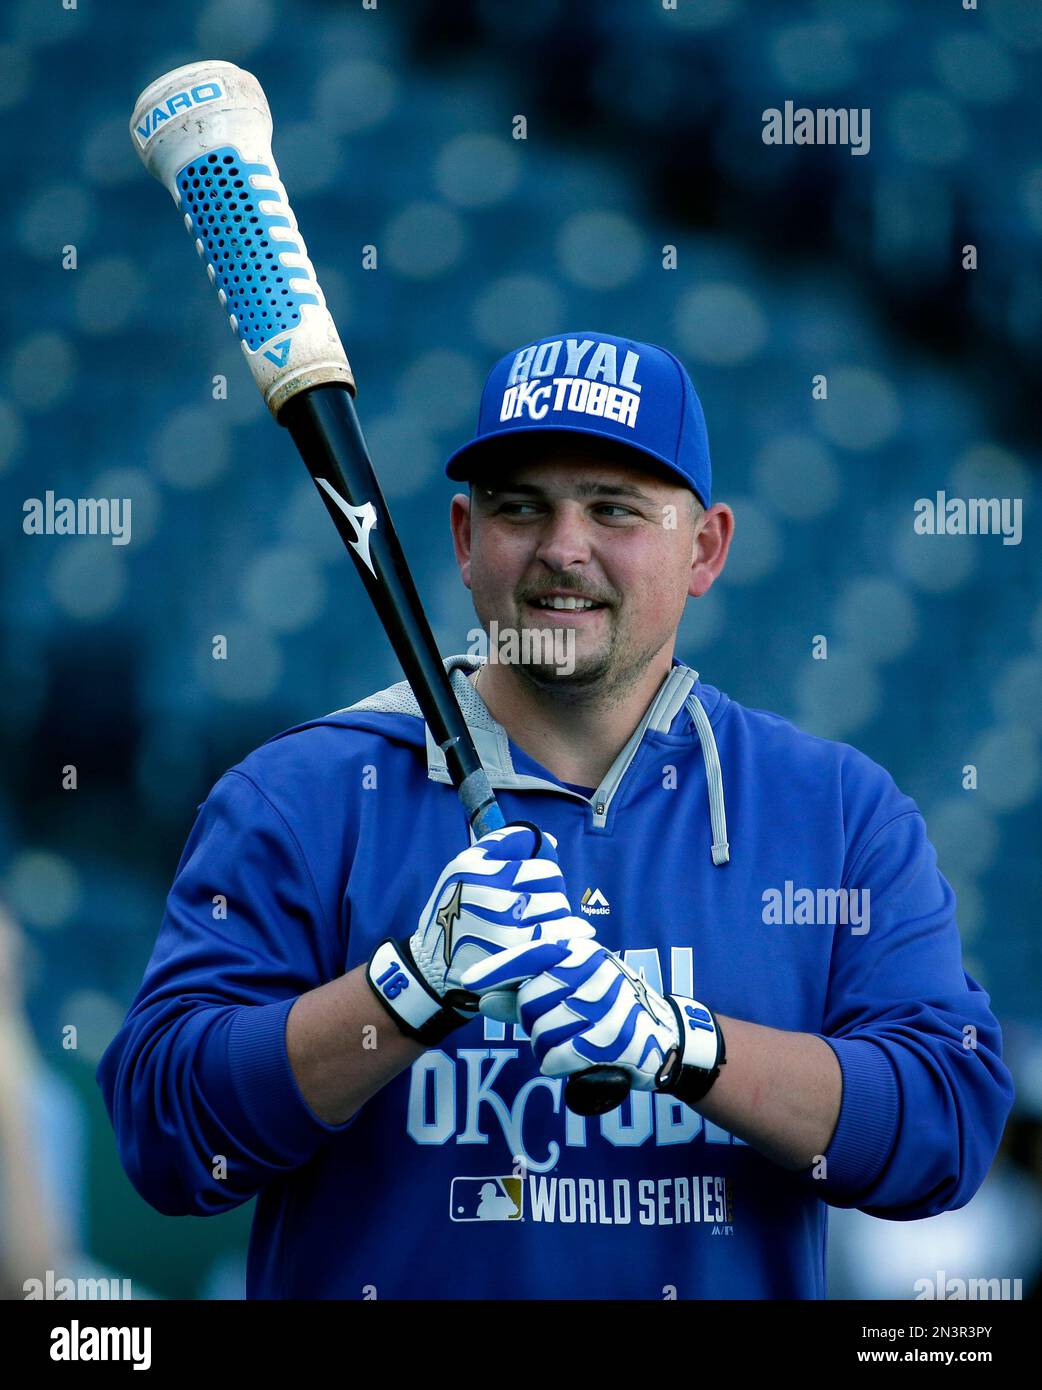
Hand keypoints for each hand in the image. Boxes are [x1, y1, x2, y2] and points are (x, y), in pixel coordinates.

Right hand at [366, 822, 591, 1042]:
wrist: (433, 964)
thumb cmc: (453, 910)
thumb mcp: (464, 868)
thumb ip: (504, 844)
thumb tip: (550, 840)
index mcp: (478, 868)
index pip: (539, 859)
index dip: (540, 871)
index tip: (531, 883)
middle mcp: (492, 892)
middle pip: (553, 881)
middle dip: (550, 891)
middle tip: (536, 905)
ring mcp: (507, 923)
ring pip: (558, 906)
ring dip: (556, 913)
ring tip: (540, 922)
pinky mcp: (517, 951)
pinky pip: (559, 932)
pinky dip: (566, 932)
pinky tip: (560, 935)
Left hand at [465, 936, 723, 1095]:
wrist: (664, 1038)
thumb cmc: (608, 1009)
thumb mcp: (571, 990)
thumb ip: (526, 993)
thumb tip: (483, 1000)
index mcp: (581, 952)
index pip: (530, 956)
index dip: (496, 970)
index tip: (468, 982)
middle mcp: (591, 972)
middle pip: (528, 1002)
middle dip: (534, 1020)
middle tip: (561, 1023)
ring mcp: (601, 1005)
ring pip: (540, 1032)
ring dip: (547, 1045)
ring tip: (574, 1039)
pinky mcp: (607, 1039)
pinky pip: (555, 1057)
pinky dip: (558, 1063)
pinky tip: (577, 1058)